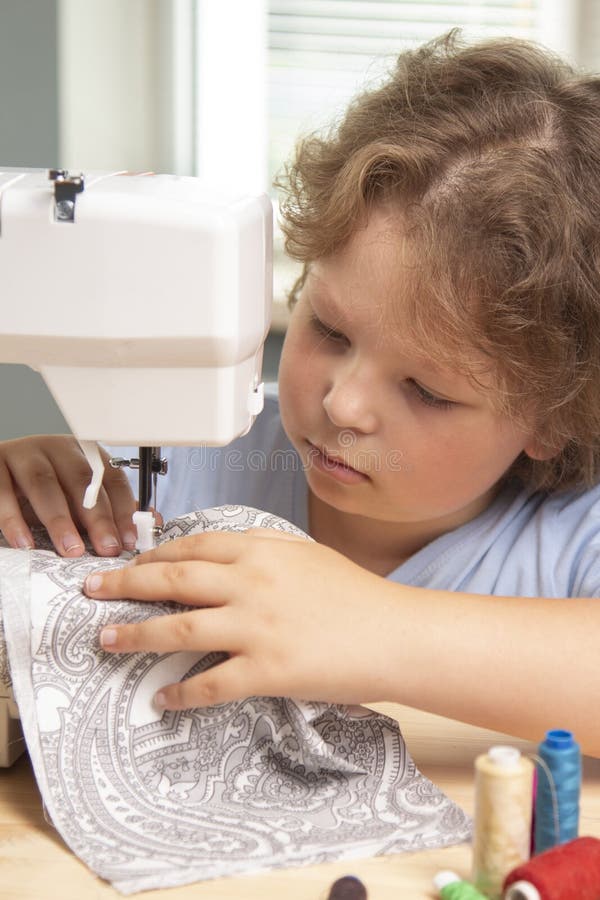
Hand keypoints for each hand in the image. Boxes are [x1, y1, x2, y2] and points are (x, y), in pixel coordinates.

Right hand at [0, 435, 136, 556]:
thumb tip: (152, 524)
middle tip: (107, 548)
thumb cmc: (42, 492)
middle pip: (81, 480)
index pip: (112, 478)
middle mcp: (55, 448)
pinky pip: (3, 493)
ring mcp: (23, 454)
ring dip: (59, 520)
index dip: (124, 510)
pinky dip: (14, 520)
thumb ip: (109, 511)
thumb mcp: (77, 499)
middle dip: (97, 518)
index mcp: (83, 454)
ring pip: (44, 484)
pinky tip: (25, 543)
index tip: (131, 540)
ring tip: (71, 550)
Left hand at [84, 529, 399, 708]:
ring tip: (107, 639)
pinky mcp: (267, 670)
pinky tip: (161, 697)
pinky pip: (210, 682)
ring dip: (136, 634)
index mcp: (261, 551)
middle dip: (125, 584)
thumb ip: (261, 549)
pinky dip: (180, 692)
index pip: (192, 547)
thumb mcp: (305, 555)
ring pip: (179, 629)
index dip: (153, 556)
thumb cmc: (356, 594)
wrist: (395, 633)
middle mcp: (252, 583)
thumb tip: (221, 553)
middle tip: (92, 590)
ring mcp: (257, 627)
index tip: (130, 566)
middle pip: (173, 580)